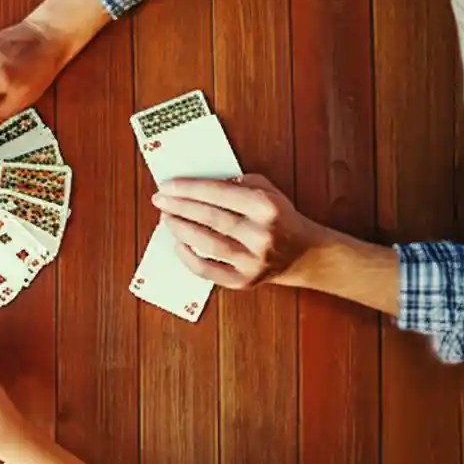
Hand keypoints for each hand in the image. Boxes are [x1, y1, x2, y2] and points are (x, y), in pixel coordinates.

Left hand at [151, 174, 333, 287]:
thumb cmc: (279, 218)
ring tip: (167, 218)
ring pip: (207, 243)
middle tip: (159, 200)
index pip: (218, 193)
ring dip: (180, 229)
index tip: (167, 185)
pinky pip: (208, 270)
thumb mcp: (268, 191)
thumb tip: (200, 184)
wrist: (304, 254)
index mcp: (266, 207)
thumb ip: (238, 183)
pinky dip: (188, 257)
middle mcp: (261, 234)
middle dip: (179, 207)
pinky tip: (178, 244)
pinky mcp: (244, 281)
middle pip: (209, 217)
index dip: (189, 188)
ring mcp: (252, 260)